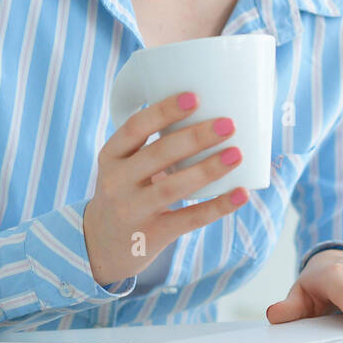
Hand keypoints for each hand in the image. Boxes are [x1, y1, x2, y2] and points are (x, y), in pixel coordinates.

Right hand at [82, 90, 249, 286]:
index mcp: (111, 156)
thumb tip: (210, 114)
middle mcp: (117, 182)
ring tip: (237, 154)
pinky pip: (189, 218)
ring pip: (173, 187)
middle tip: (228, 124)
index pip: (135, 127)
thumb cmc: (127, 191)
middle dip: (195, 137)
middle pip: (158, 154)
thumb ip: (154, 145)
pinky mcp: (152, 234)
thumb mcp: (124, 165)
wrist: (101, 245)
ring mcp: (132, 210)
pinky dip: (218, 206)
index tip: (194, 97)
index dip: (164, 111)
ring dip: (208, 169)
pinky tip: (241, 193)